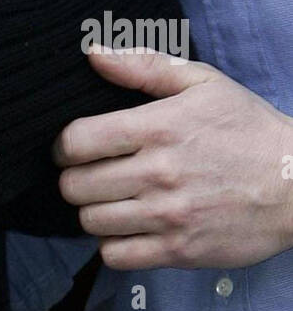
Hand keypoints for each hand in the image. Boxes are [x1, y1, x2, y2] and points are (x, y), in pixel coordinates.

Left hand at [54, 45, 292, 268]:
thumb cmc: (248, 128)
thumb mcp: (202, 82)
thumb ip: (144, 66)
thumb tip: (94, 53)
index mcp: (159, 128)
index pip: (78, 141)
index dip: (62, 146)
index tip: (70, 148)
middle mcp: (158, 174)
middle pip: (76, 186)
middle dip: (73, 179)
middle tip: (89, 175)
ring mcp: (168, 216)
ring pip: (91, 222)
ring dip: (91, 212)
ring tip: (109, 201)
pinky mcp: (180, 251)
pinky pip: (116, 257)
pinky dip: (113, 244)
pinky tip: (127, 228)